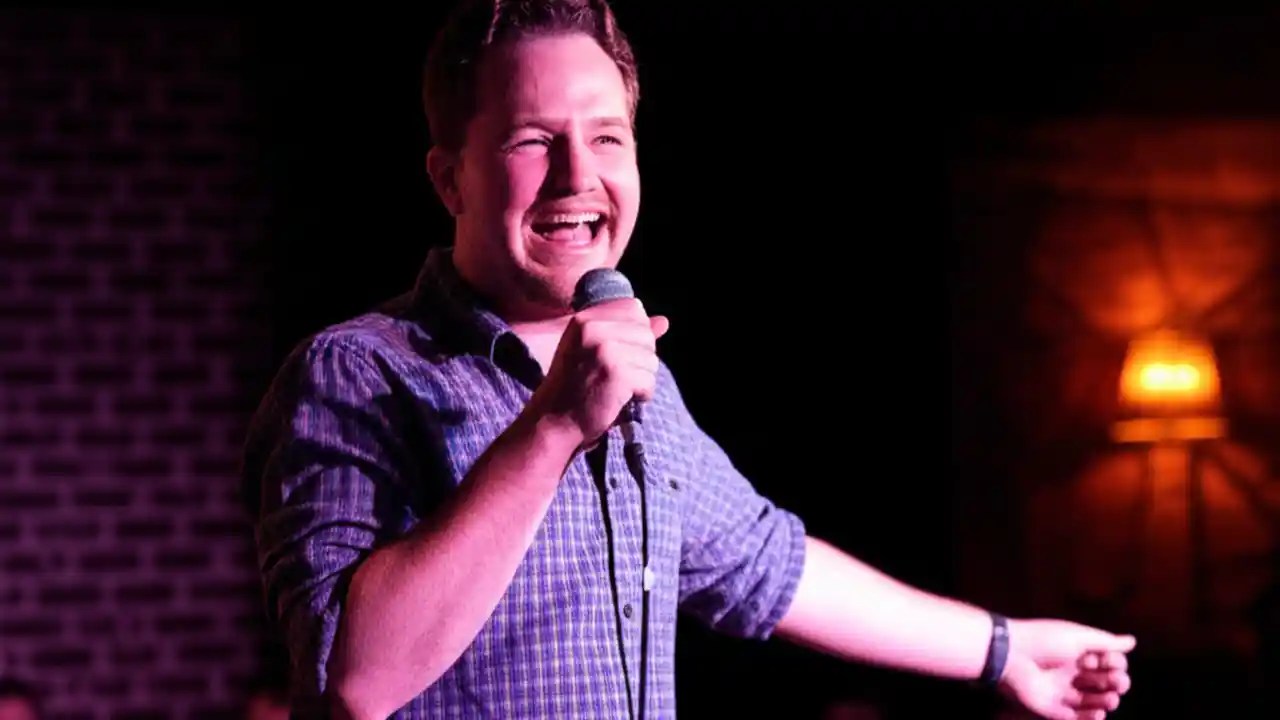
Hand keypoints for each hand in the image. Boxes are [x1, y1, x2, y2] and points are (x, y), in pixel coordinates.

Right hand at [528, 297, 668, 449]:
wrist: (554, 421)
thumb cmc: (574, 387)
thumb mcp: (592, 351)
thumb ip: (627, 332)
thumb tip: (664, 321)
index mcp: (584, 319)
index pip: (633, 308)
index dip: (636, 333)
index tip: (621, 354)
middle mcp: (593, 328)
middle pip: (646, 334)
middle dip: (641, 358)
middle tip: (619, 376)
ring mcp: (605, 350)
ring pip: (651, 358)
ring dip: (642, 378)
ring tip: (618, 388)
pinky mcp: (617, 374)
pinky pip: (649, 380)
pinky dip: (642, 394)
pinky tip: (622, 399)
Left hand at [997, 619, 1134, 719]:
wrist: (1010, 655)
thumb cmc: (1045, 640)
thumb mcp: (1077, 636)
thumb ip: (1105, 642)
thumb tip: (1132, 642)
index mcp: (1078, 653)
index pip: (1107, 662)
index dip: (1114, 664)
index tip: (1109, 662)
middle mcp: (1071, 672)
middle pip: (1103, 683)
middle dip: (1115, 684)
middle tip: (1118, 683)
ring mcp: (1061, 690)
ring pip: (1092, 701)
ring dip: (1106, 701)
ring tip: (1110, 700)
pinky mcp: (1051, 708)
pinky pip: (1073, 717)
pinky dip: (1088, 718)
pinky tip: (1098, 714)